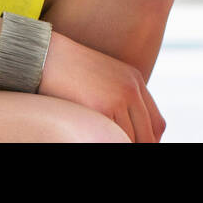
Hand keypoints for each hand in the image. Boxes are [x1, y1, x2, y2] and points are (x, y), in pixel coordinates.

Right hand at [35, 28, 165, 141]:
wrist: (45, 56)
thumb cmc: (67, 71)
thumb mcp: (102, 79)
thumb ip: (118, 98)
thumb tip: (123, 129)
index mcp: (134, 80)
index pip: (156, 123)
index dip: (150, 141)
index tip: (136, 145)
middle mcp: (131, 88)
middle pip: (147, 134)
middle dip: (137, 144)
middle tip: (121, 146)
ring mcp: (118, 98)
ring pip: (131, 138)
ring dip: (121, 143)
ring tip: (104, 141)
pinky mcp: (101, 107)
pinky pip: (114, 138)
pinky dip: (109, 142)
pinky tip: (95, 139)